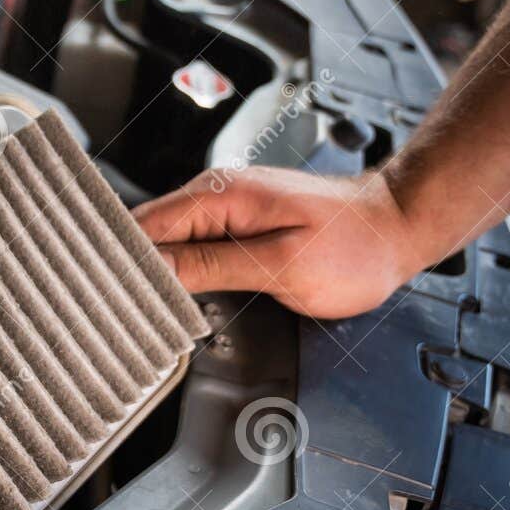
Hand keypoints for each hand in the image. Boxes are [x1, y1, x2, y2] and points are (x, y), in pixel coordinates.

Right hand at [133, 167, 434, 318]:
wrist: (399, 226)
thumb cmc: (356, 247)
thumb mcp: (281, 266)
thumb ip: (211, 266)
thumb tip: (152, 271)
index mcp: (219, 197)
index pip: (142, 227)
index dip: (121, 264)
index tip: (110, 298)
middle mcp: (215, 195)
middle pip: (146, 235)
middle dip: (131, 272)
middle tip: (119, 314)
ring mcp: (225, 208)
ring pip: (165, 243)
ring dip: (154, 274)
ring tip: (143, 309)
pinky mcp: (237, 224)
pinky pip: (190, 246)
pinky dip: (179, 271)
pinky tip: (176, 295)